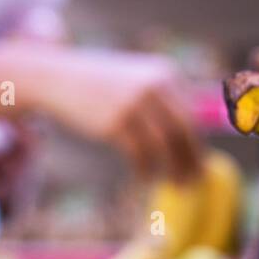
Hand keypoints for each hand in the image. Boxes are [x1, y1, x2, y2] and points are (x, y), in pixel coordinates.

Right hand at [0, 42, 203, 180]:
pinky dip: (147, 169)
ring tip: (177, 184)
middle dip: (192, 158)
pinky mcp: (115, 120)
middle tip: (196, 180)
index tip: (201, 163)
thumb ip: (165, 102)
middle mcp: (155, 85)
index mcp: (167, 73)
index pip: (192, 115)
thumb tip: (191, 140)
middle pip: (185, 130)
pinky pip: (141, 152)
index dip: (197, 142)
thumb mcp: (138, 81)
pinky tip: (147, 178)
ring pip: (166, 143)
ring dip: (174, 168)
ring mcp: (135, 102)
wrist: (57, 77)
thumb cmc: (103, 85)